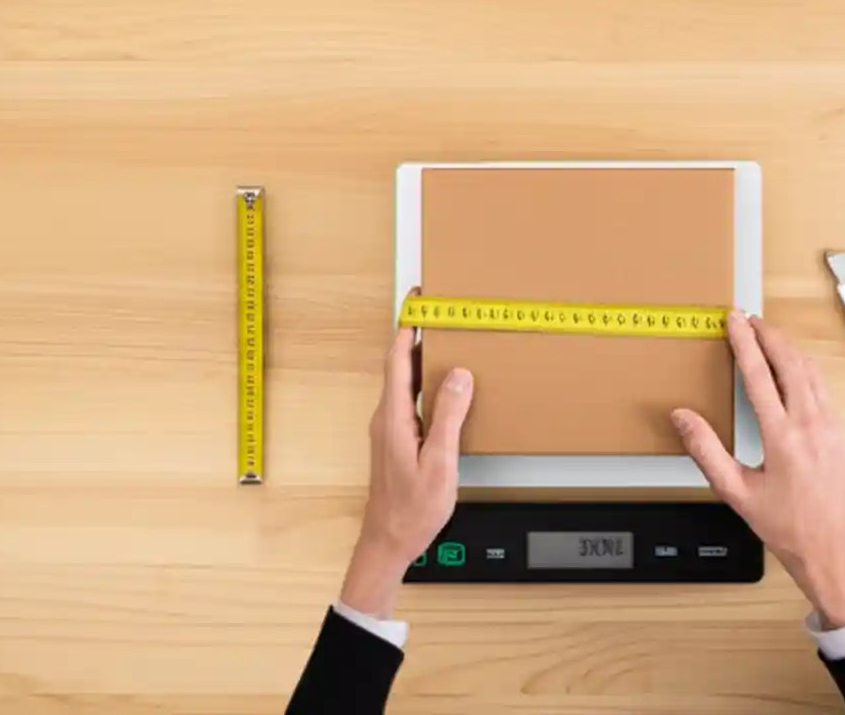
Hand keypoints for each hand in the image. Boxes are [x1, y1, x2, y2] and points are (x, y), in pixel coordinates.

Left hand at [340, 327, 473, 617]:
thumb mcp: (439, 462)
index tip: (417, 302)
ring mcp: (389, 429)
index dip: (406, 327)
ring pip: (405, 383)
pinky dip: (426, 385)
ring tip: (447, 343)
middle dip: (418, 336)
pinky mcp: (396, 440)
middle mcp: (386, 418)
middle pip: (400, 366)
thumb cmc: (412, 509)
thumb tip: (458, 375)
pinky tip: (444, 389)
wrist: (388, 542)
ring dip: (423, 361)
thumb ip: (449, 416)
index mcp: (393, 417)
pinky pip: (410, 400)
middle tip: (440, 314)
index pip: (396, 359)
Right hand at [671, 312, 844, 627]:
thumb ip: (706, 450)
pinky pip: (822, 386)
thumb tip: (683, 417)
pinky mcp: (841, 432)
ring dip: (788, 348)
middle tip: (749, 319)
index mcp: (782, 436)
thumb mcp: (736, 492)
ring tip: (768, 335)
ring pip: (810, 370)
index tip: (733, 320)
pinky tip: (794, 368)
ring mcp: (831, 426)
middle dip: (769, 335)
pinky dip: (803, 367)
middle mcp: (811, 424)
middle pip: (790, 361)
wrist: (834, 549)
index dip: (744, 342)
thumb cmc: (787, 527)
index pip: (758, 375)